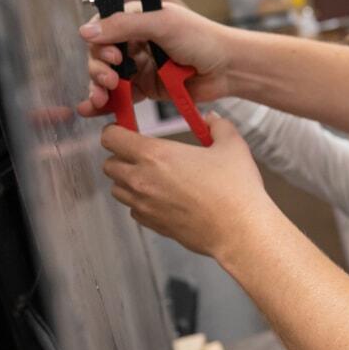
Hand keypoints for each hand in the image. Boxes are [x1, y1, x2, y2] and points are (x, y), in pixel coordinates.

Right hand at [79, 3, 234, 116]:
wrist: (230, 68)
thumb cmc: (203, 39)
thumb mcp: (163, 24)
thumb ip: (125, 26)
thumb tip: (86, 31)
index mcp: (138, 20)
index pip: (103, 28)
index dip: (99, 42)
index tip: (111, 55)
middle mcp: (136, 42)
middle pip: (101, 55)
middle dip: (98, 69)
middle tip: (109, 80)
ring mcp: (140, 66)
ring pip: (107, 77)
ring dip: (98, 88)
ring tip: (100, 98)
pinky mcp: (147, 88)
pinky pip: (121, 96)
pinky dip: (107, 103)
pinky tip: (94, 109)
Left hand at [101, 114, 273, 257]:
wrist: (239, 230)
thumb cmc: (235, 189)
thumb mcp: (232, 146)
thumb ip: (218, 126)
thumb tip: (212, 118)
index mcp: (155, 154)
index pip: (111, 138)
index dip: (116, 131)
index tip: (127, 130)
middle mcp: (142, 180)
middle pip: (109, 164)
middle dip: (121, 156)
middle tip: (143, 154)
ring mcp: (144, 205)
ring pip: (117, 189)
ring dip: (128, 180)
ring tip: (152, 177)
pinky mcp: (152, 224)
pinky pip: (133, 209)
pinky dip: (141, 202)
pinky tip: (163, 198)